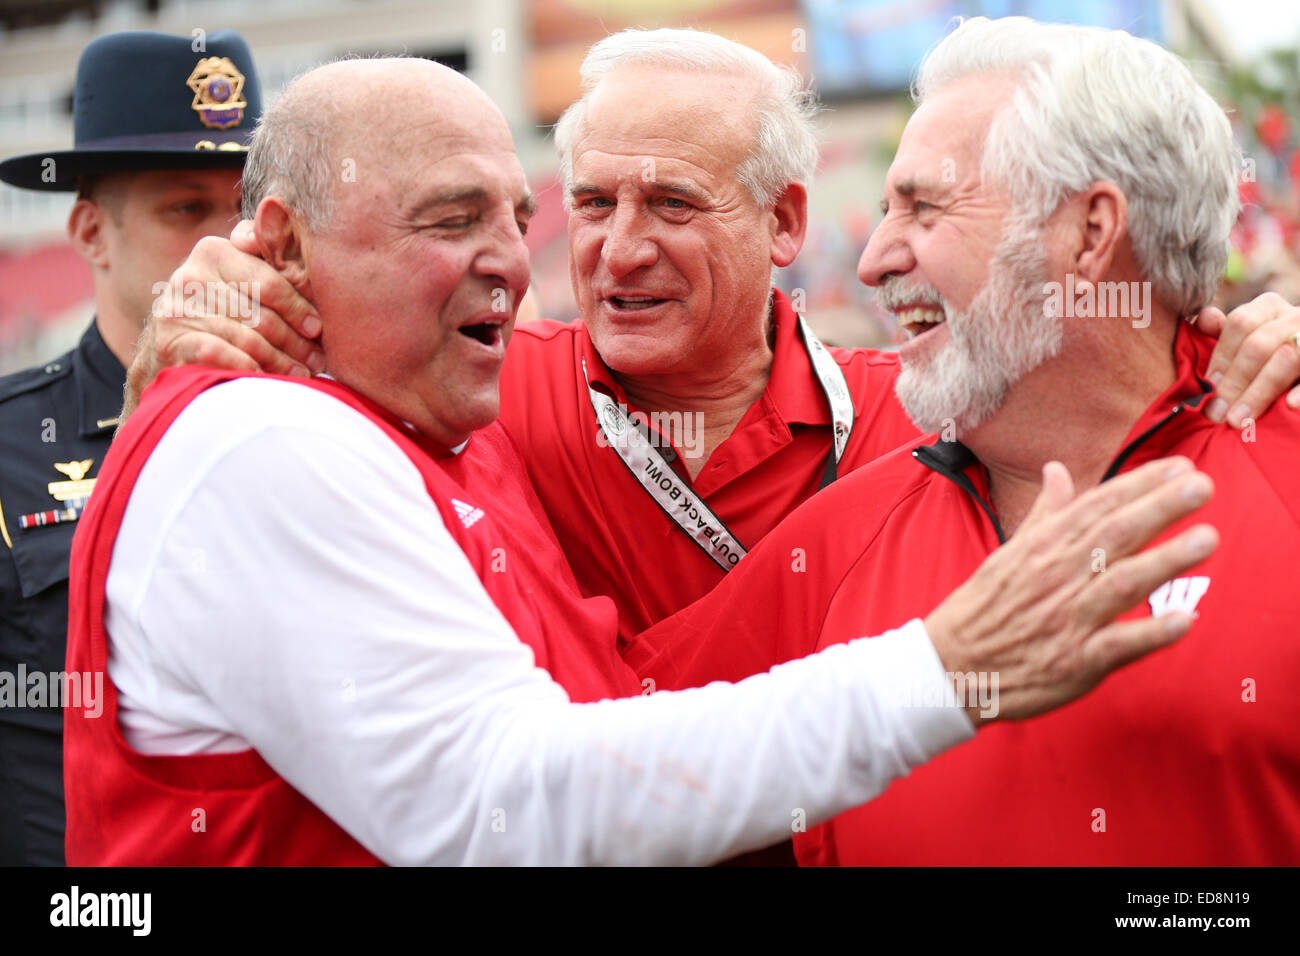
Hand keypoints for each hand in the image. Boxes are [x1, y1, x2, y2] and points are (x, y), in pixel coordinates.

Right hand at [120, 220, 324, 421]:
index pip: (267, 281)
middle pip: (260, 313)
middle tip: (318, 359)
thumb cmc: (224, 308)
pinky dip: (246, 367)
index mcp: (215, 251)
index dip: (297, 307)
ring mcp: (178, 308)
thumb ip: (270, 260)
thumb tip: (309, 258)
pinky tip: (265, 377)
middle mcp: (191, 275)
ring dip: (280, 360)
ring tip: (302, 373)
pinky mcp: (169, 340)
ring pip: (246, 338)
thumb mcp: (244, 277)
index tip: (318, 329)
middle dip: (295, 340)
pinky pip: (218, 354)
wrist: (173, 344)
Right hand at [924, 457, 1216, 723]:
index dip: (1139, 485)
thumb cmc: (983, 609)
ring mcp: (1066, 620)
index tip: (1179, 468)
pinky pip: (1118, 645)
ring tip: (1207, 539)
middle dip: (1160, 508)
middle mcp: (1056, 578)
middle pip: (1114, 536)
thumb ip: (1044, 513)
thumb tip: (1057, 469)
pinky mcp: (1074, 662)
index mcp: (1040, 548)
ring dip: (1166, 560)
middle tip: (1202, 485)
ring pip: (1121, 583)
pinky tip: (1185, 620)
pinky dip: (1150, 633)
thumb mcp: (1007, 553)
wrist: (950, 668)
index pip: (1097, 507)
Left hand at [1195, 292, 1299, 425]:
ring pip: (1287, 359)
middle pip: (1259, 344)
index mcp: (1269, 308)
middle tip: (1216, 413)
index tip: (1208, 389)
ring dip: (1259, 392)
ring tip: (1238, 420)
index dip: (1221, 358)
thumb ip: (1225, 333)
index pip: (1239, 324)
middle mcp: (1295, 317)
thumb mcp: (1249, 341)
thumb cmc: (1271, 357)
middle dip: (1235, 381)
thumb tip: (1204, 318)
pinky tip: (1289, 405)